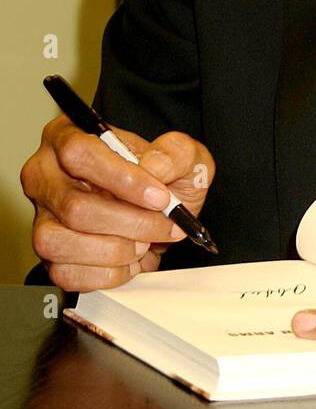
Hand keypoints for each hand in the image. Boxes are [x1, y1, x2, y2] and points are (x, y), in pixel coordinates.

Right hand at [20, 116, 214, 291]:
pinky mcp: (48, 252)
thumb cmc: (162, 175)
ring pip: (62, 242)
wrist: (159, 208)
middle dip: (130, 223)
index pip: (80, 154)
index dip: (122, 179)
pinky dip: (107, 273)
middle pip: (74, 207)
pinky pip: (66, 272)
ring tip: (144, 242)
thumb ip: (175, 152)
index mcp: (68, 136)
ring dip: (116, 250)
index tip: (160, 197)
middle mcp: (44, 175)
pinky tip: (129, 260)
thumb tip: (154, 167)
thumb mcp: (182, 154)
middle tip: (165, 226)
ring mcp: (41, 215)